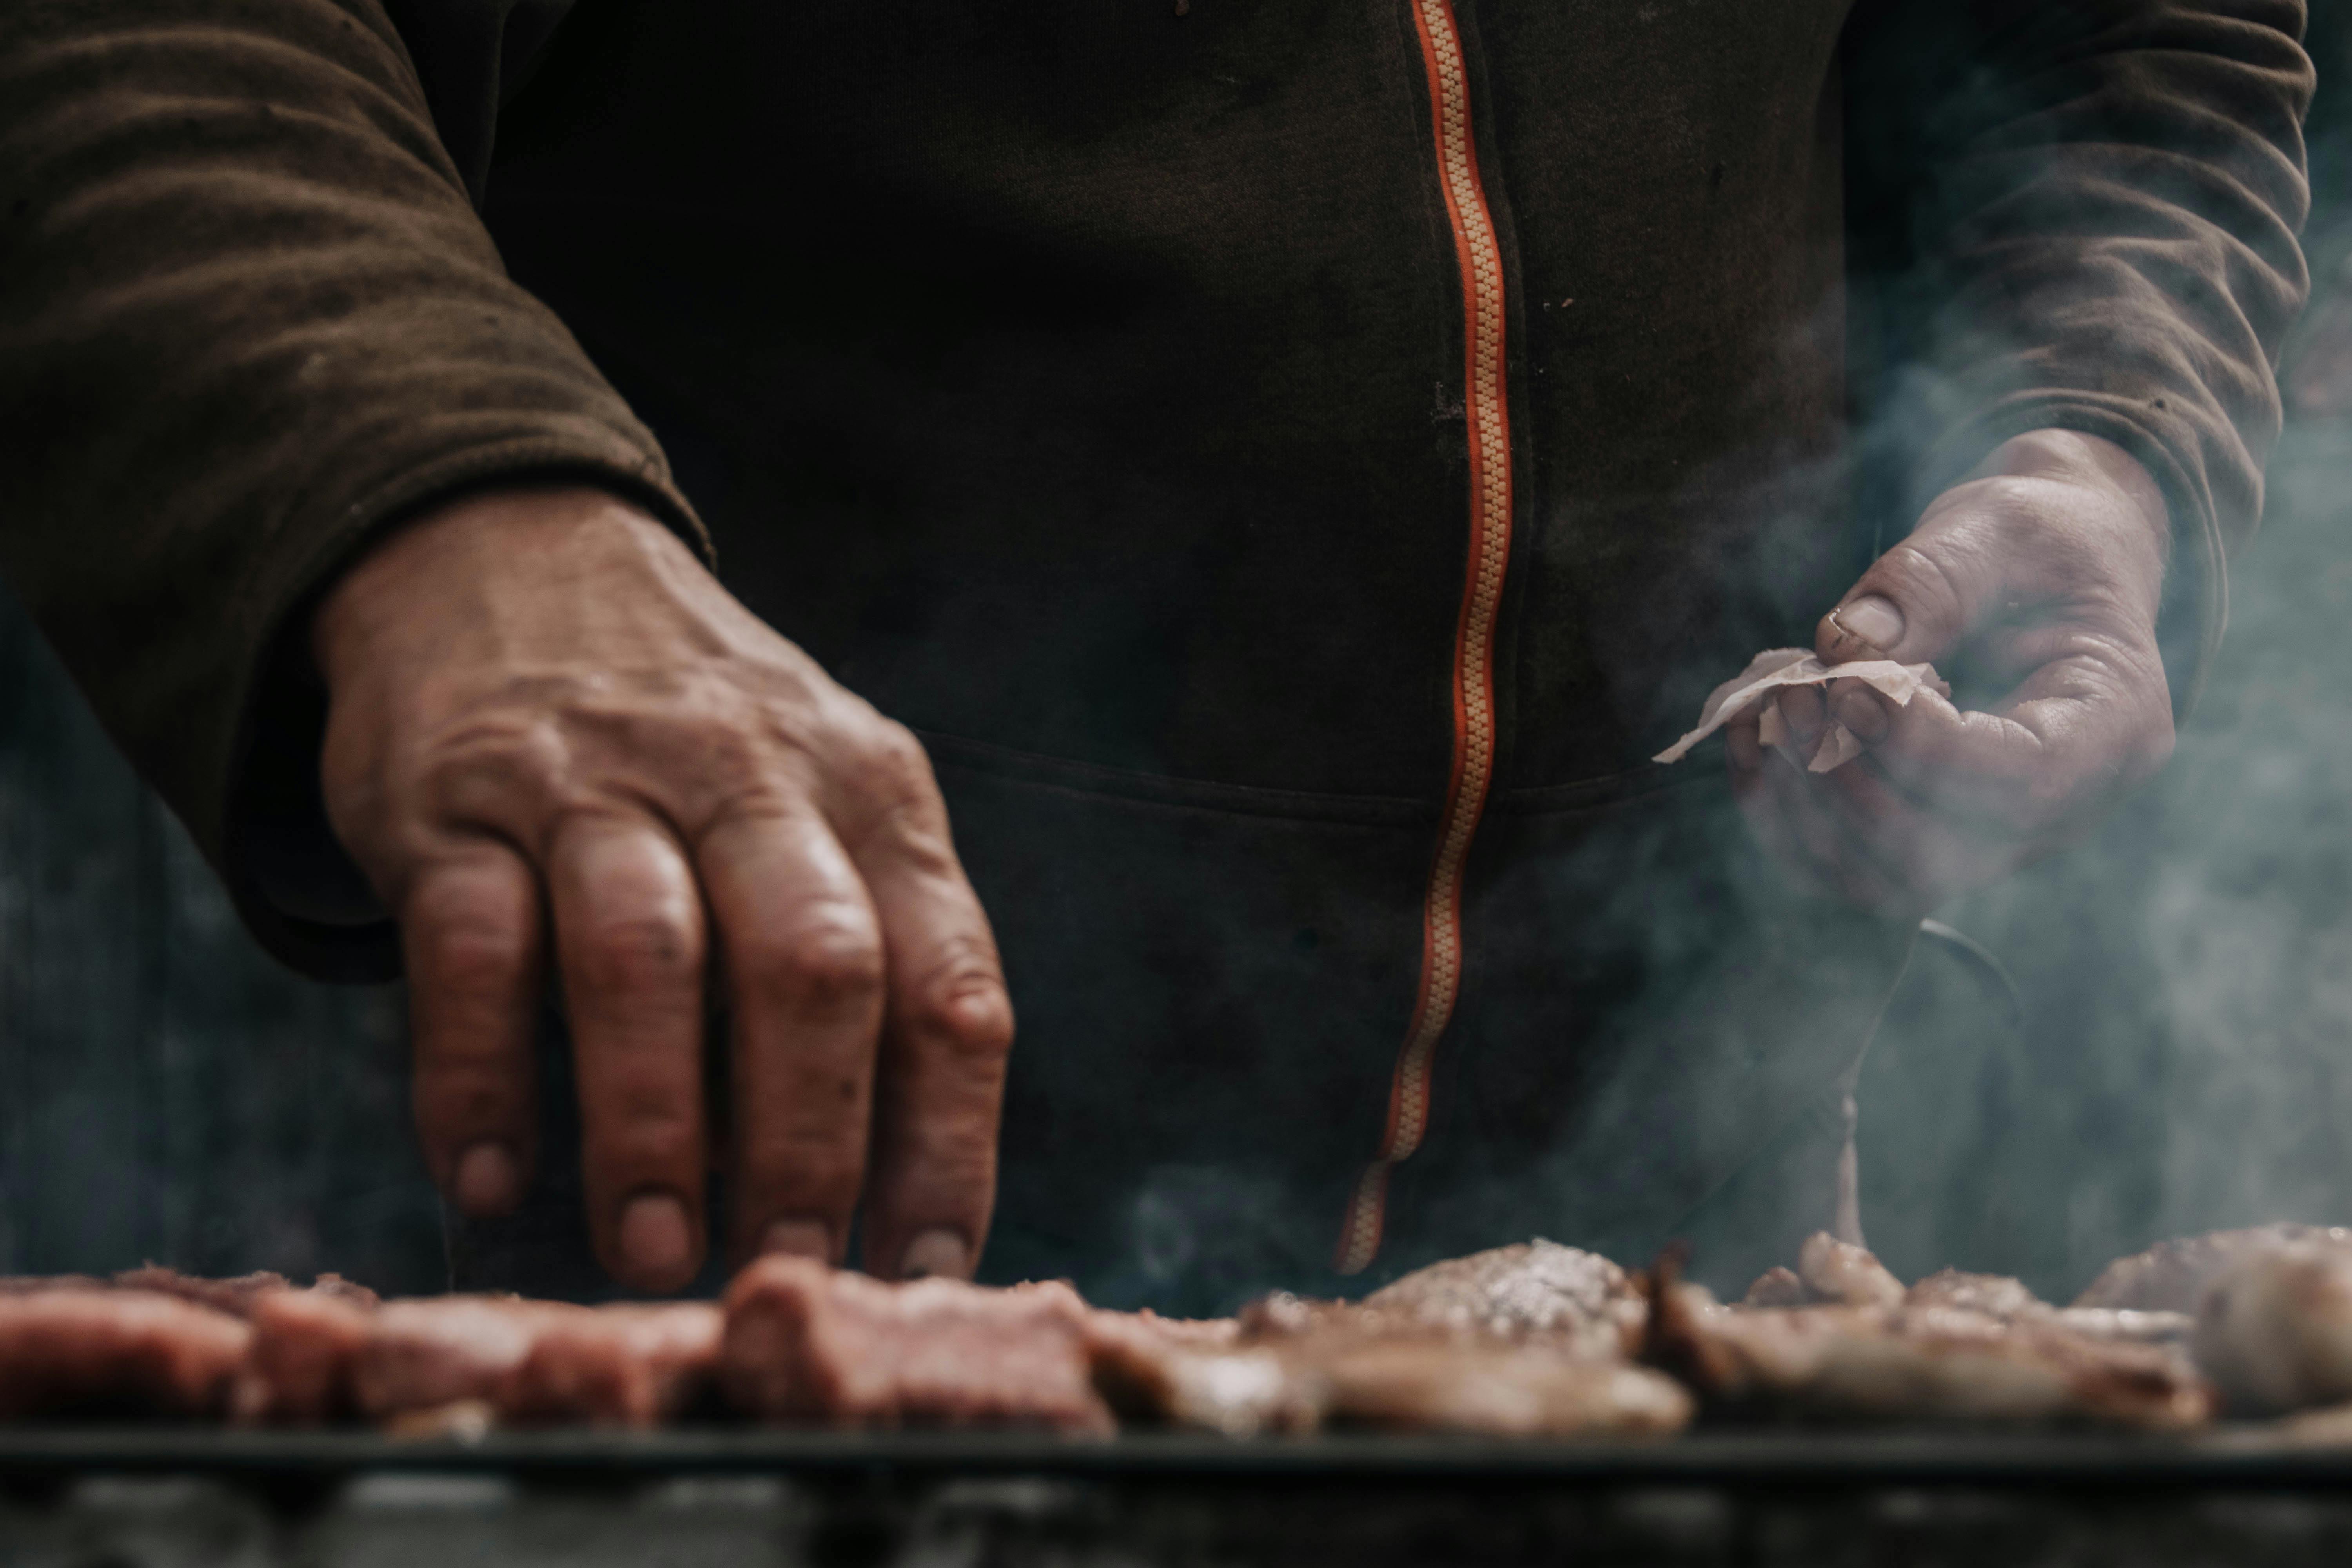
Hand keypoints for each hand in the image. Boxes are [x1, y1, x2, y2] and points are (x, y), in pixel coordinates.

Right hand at [313, 487, 1013, 1291]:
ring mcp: (596, 776)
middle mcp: (749, 773)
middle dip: (808, 1143)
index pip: (947, 983)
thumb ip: (861, 959)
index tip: (925, 1270)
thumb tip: (879, 1193)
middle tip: (786, 1268)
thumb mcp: (817, 805)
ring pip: (645, 961)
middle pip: (812, 970)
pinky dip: (481, 1081)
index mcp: (870, 792)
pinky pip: (472, 952)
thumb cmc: (695, 743)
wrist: (503, 547)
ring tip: (653, 1255)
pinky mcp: (454, 795)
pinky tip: (491, 1184)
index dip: (946, 1140)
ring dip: (653, 1128)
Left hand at [1725, 430, 2175, 915]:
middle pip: (1947, 847)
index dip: (1919, 744)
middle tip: (1789, 690)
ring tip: (1767, 710)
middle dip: (1848, 775)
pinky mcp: (1942, 842)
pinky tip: (1755, 739)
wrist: (2048, 571)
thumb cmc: (2038, 542)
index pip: (2021, 777)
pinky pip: (1855, 866)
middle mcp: (2070, 806)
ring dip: (1808, 806)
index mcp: (2117, 724)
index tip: (1842, 683)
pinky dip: (1791, 818)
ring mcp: (2006, 839)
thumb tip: (1844, 644)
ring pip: (1890, 879)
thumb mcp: (1996, 528)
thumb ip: (1930, 581)